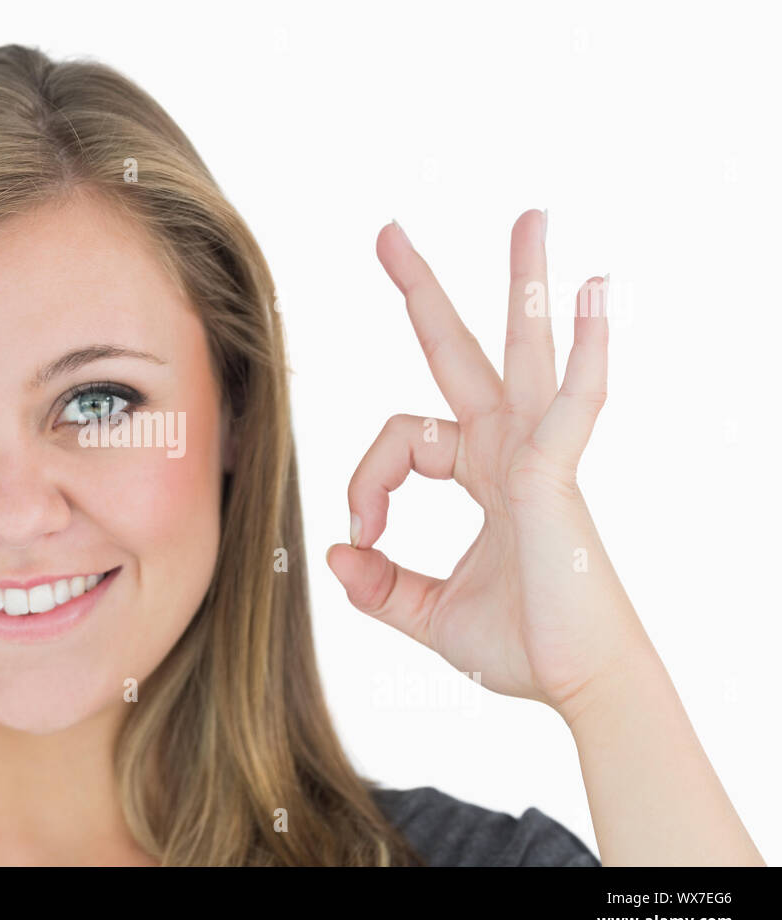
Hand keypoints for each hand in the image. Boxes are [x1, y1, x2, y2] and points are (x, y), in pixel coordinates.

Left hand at [326, 209, 648, 721]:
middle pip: (462, 352)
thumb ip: (380, 584)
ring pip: (525, 352)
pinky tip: (597, 295)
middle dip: (425, 292)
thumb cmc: (520, 644)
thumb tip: (337, 553)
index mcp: (480, 470)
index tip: (361, 535)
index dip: (366, 479)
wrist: (579, 684)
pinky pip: (572, 404)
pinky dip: (587, 353)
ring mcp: (536, 456)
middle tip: (388, 233)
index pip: (400, 439)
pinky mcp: (555, 476)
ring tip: (530, 219)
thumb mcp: (428, 611)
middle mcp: (507, 449)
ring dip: (526, 285)